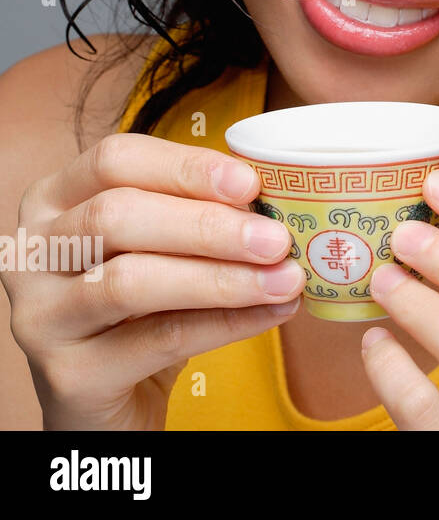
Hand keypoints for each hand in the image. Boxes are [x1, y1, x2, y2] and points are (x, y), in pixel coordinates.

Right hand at [2, 133, 305, 429]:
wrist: (110, 396)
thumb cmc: (142, 304)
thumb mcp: (162, 246)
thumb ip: (199, 214)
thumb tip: (273, 203)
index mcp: (53, 200)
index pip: (115, 161)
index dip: (186, 167)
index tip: (251, 184)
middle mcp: (34, 252)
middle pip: (118, 216)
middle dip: (207, 225)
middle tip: (277, 239)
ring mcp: (42, 315)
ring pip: (131, 282)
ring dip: (221, 278)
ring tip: (286, 279)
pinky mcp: (70, 374)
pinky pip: (159, 340)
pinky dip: (226, 324)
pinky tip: (273, 314)